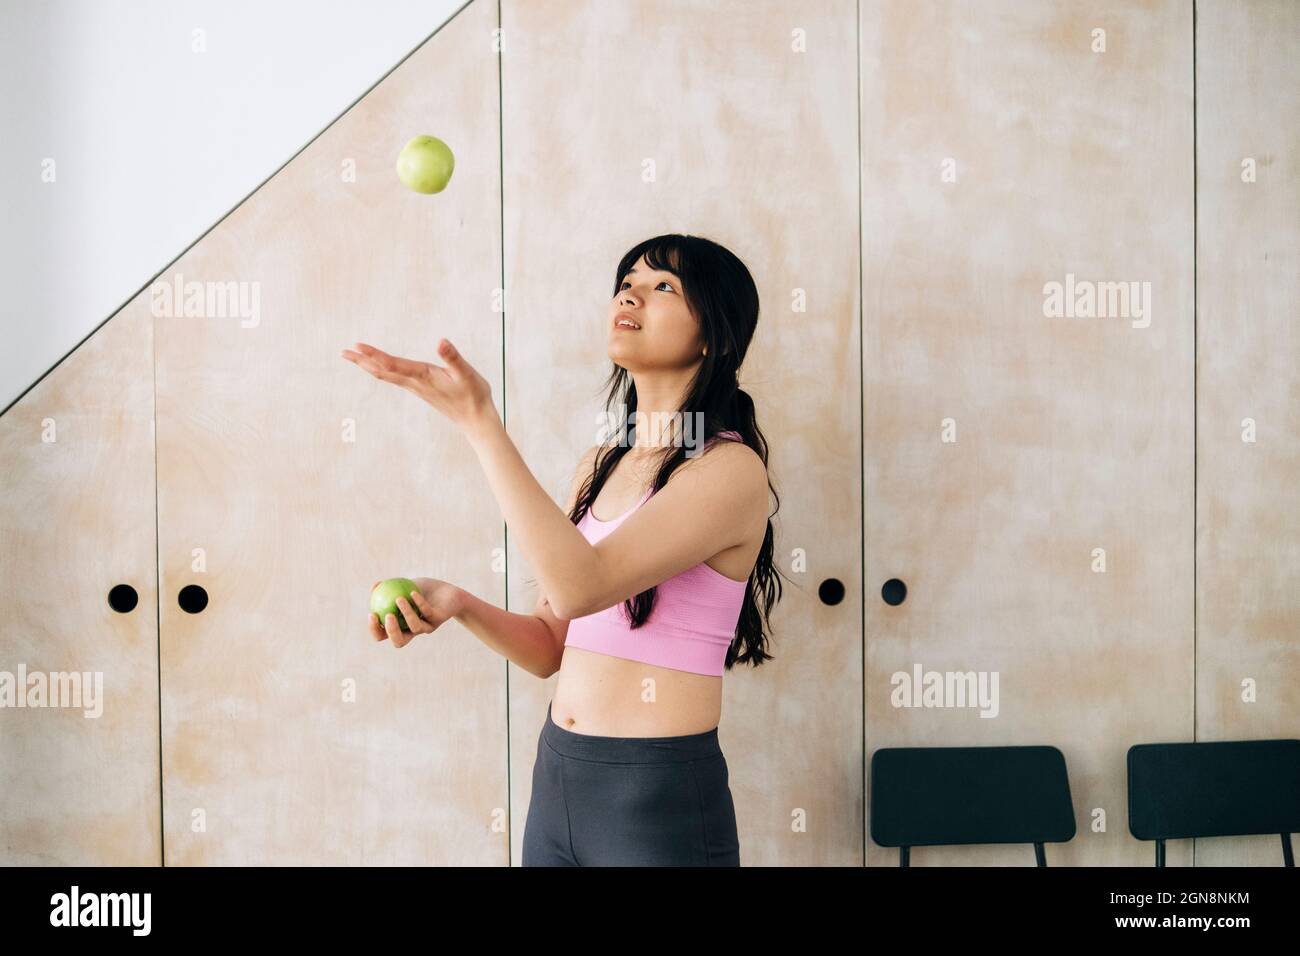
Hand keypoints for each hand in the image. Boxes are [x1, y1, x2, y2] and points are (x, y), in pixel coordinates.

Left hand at [340, 339, 496, 431]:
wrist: (475, 419)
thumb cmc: (473, 395)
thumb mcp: (466, 373)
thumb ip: (452, 357)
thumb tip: (440, 342)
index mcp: (424, 376)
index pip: (393, 364)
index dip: (374, 354)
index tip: (357, 345)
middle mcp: (415, 383)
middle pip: (382, 371)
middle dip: (362, 361)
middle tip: (343, 352)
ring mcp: (416, 388)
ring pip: (387, 376)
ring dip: (369, 366)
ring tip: (355, 357)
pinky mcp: (420, 390)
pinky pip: (395, 379)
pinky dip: (382, 370)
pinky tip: (380, 368)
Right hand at [368, 576, 461, 648]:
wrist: (449, 593)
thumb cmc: (423, 591)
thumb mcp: (404, 586)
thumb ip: (389, 587)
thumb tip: (375, 586)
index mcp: (401, 627)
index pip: (384, 635)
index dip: (375, 629)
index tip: (372, 614)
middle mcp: (413, 631)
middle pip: (399, 641)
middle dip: (391, 632)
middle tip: (387, 616)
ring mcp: (427, 627)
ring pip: (415, 627)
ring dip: (406, 613)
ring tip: (399, 599)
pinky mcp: (438, 619)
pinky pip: (427, 612)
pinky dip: (419, 603)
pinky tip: (413, 593)